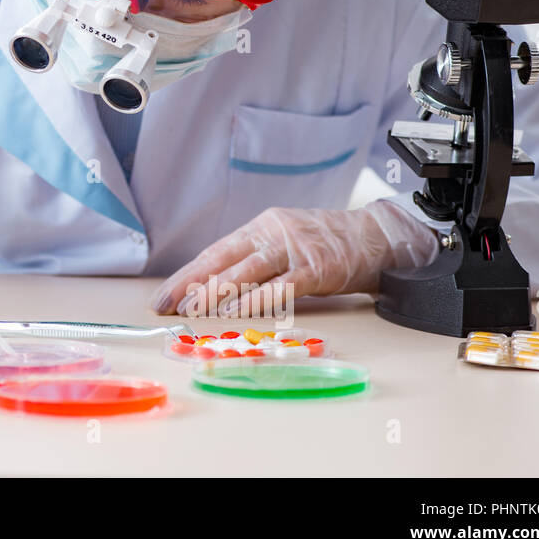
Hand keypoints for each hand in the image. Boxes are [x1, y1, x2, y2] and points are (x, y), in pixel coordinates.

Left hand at [148, 200, 439, 316]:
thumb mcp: (282, 240)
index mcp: (260, 226)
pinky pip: (281, 286)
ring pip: (248, 271)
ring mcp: (294, 249)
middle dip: (191, 284)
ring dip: (217, 292)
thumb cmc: (323, 244)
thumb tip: (212, 288)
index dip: (187, 274)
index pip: (214, 252)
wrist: (374, 237)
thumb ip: (253, 259)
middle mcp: (272, 233)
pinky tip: (237, 311)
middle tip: (166, 304)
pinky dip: (257, 299)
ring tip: (192, 309)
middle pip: (223, 260)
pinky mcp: (316, 268)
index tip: (164, 295)